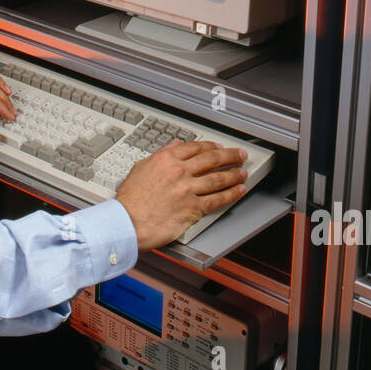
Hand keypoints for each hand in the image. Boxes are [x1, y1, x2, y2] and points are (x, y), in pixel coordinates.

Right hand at [114, 141, 248, 250]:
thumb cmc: (130, 200)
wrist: (128, 222)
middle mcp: (179, 171)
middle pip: (211, 159)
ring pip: (218, 178)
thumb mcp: (140, 168)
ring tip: (242, 172)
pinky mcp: (193, 208)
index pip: (195, 148)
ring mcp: (188, 189)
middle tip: (239, 155)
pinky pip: (217, 199)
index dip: (210, 147)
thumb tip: (173, 147)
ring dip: (233, 175)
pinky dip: (231, 194)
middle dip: (229, 156)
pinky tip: (238, 191)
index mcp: (166, 159)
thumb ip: (159, 156)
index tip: (218, 148)